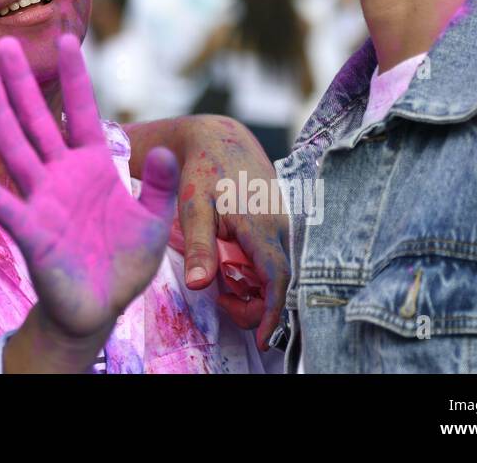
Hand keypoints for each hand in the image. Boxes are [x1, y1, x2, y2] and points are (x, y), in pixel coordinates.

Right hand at [0, 34, 178, 370]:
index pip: (80, 111)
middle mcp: (61, 174)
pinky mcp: (29, 230)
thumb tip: (164, 151)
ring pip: (16, 148)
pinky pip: (0, 200)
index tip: (66, 38)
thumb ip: (159, 186)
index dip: (74, 77)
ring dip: (0, 114)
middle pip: (38, 120)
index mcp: (93, 165)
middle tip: (5, 43)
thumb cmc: (123, 261)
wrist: (99, 309)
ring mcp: (41, 199)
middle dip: (23, 82)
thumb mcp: (153, 220)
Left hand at [175, 115, 288, 348]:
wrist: (220, 138)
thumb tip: (198, 284)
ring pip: (281, 272)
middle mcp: (281, 226)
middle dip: (258, 306)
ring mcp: (284, 224)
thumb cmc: (203, 170)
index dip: (272, 312)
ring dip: (257, 291)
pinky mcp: (280, 224)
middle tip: (222, 303)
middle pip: (282, 283)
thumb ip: (198, 244)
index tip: (263, 339)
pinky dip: (260, 275)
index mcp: (261, 224)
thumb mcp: (192, 205)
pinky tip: (234, 271)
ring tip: (224, 288)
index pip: (277, 278)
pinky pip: (277, 258)